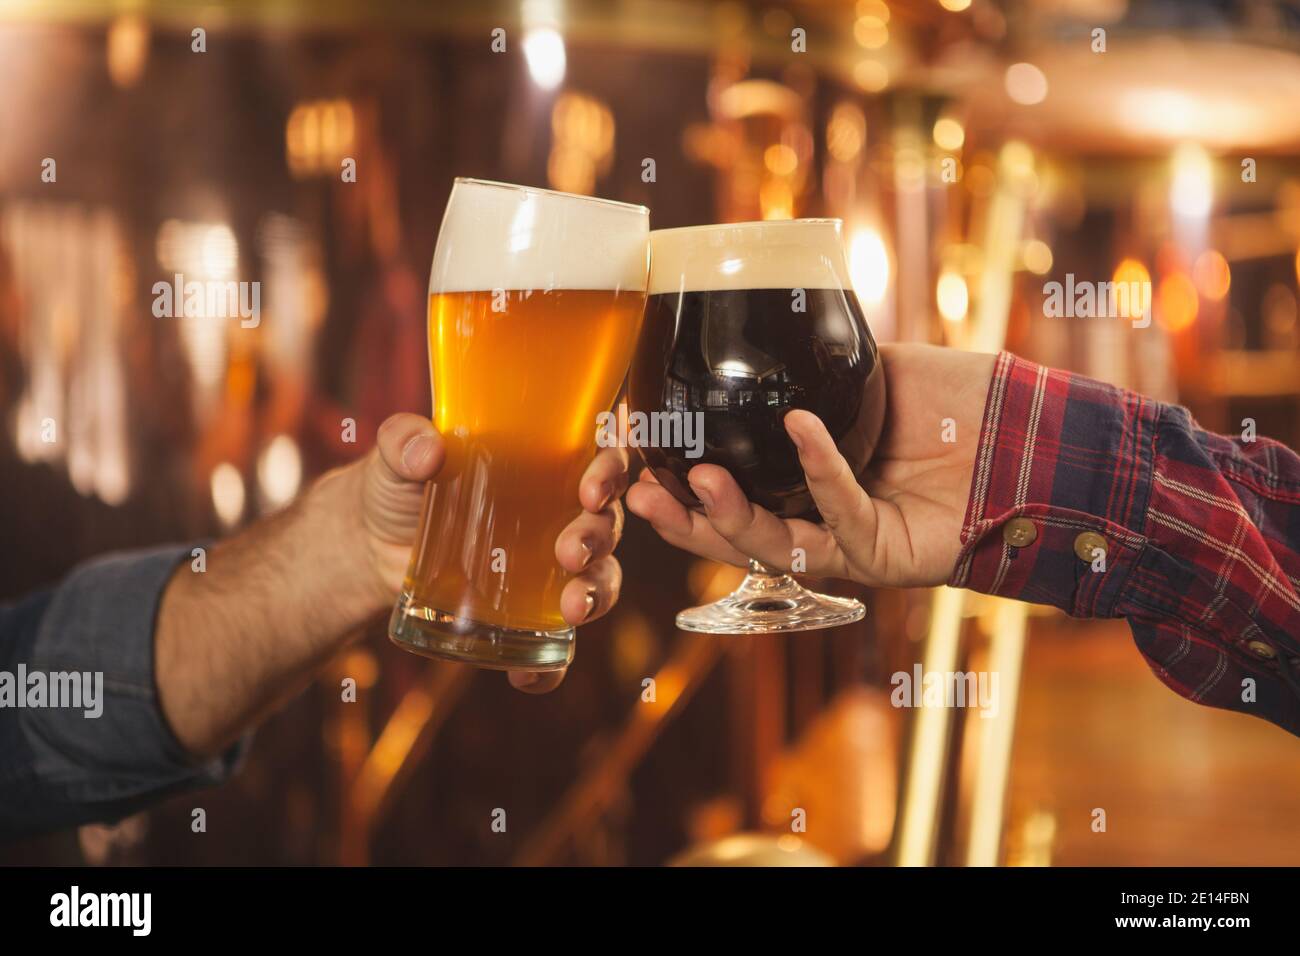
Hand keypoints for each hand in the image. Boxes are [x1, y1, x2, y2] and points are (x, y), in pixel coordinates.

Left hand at [354, 413, 626, 692]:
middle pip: (606, 523)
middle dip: (598, 539)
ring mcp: (549, 569)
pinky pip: (555, 645)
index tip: (591, 490)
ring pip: (598, 579)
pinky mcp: (527, 614)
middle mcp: (561, 514)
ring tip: (574, 610)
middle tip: (569, 552)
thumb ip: (402, 441)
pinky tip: (528, 676)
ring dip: (596, 594)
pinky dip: (550, 665)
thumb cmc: (396, 485)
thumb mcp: (395, 456)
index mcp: (547, 463)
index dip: (610, 472)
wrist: (369, 545)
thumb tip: (428, 452)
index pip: (601, 458)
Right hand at [625, 343, 996, 588]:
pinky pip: (842, 516)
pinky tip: (798, 429)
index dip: (682, 483)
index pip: (733, 492)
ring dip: (729, 516)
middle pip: (737, 535)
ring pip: (774, 546)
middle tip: (640, 490)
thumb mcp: (874, 373)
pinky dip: (820, 469)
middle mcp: (822, 520)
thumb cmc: (959, 404)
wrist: (1030, 428)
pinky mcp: (889, 557)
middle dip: (684, 519)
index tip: (637, 454)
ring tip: (695, 479)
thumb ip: (821, 372)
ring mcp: (853, 544)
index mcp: (808, 485)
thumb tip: (762, 341)